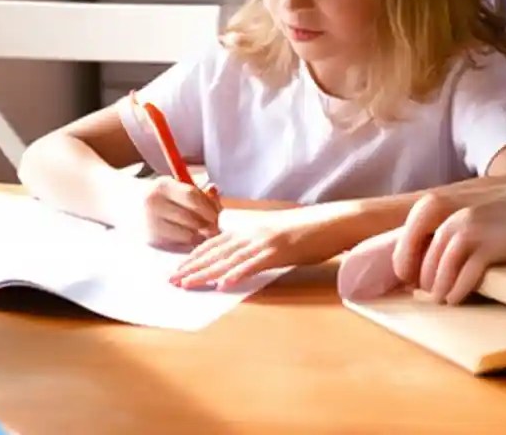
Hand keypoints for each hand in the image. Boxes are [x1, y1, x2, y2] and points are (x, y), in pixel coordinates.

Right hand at [117, 175, 220, 248]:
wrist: (122, 203)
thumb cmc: (156, 194)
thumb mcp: (173, 185)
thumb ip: (196, 190)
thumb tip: (215, 191)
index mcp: (162, 187)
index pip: (192, 197)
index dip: (209, 207)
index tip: (217, 213)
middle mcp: (153, 205)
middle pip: (192, 218)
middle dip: (208, 225)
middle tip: (216, 226)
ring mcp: (151, 224)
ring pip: (188, 236)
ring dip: (201, 236)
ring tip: (205, 232)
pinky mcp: (151, 240)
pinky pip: (180, 246)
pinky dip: (190, 244)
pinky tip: (192, 239)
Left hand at [170, 207, 348, 289]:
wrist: (334, 222)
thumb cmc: (308, 232)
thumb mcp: (276, 237)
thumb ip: (256, 246)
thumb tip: (240, 260)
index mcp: (251, 229)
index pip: (215, 243)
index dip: (195, 256)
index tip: (178, 268)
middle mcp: (253, 234)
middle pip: (215, 251)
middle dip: (192, 266)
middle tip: (172, 280)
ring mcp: (265, 242)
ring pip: (228, 259)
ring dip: (206, 272)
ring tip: (188, 284)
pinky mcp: (280, 251)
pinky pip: (254, 264)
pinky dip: (238, 274)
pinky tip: (224, 284)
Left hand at [393, 177, 505, 304]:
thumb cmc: (492, 216)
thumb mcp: (457, 215)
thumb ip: (437, 231)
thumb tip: (415, 263)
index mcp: (434, 208)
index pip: (405, 243)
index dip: (404, 266)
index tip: (407, 282)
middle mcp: (449, 219)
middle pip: (425, 261)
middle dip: (423, 283)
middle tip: (426, 296)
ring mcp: (470, 232)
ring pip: (443, 269)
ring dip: (439, 290)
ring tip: (441, 299)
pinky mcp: (490, 246)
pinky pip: (467, 275)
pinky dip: (458, 290)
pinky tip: (456, 298)